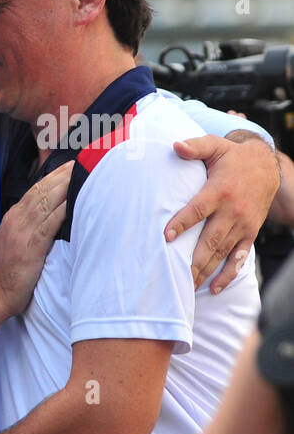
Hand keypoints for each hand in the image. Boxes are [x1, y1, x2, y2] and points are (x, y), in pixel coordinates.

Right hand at [0, 161, 71, 316]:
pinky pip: (48, 225)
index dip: (53, 177)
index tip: (69, 166)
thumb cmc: (5, 273)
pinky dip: (61, 211)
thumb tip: (44, 218)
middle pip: (41, 191)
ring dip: (64, 186)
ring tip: (80, 173)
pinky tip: (73, 201)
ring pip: (45, 203)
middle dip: (61, 175)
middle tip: (81, 161)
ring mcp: (22, 233)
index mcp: (12, 219)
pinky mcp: (30, 248)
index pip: (35, 191)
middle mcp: (16, 221)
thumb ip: (25, 228)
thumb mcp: (11, 243)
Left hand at [168, 132, 278, 292]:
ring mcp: (242, 224)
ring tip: (186, 288)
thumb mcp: (215, 146)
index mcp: (219, 190)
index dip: (183, 222)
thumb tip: (175, 145)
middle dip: (193, 259)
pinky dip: (228, 274)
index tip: (167, 236)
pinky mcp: (250, 232)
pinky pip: (239, 257)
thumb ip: (195, 146)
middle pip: (210, 239)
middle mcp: (232, 211)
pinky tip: (213, 288)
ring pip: (222, 252)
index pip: (198, 209)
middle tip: (174, 277)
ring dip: (205, 271)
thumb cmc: (232, 157)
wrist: (266, 165)